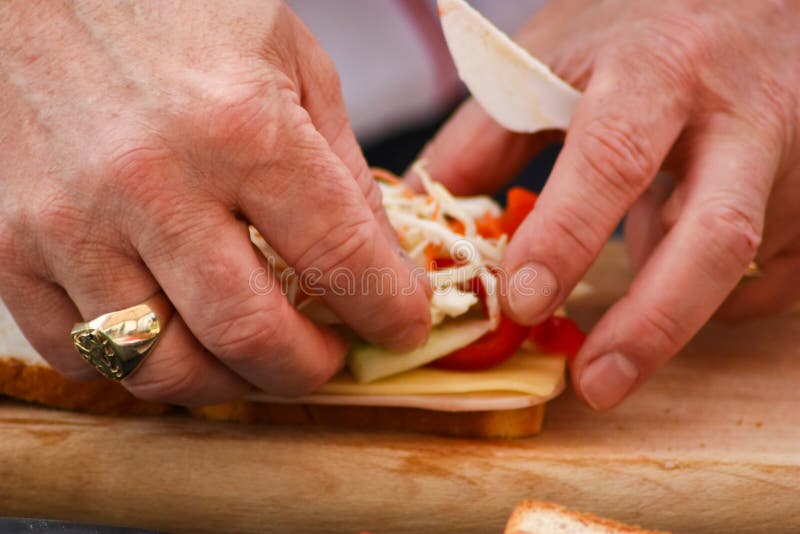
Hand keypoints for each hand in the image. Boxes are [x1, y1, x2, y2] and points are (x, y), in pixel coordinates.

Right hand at [0, 0, 429, 403]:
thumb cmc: (176, 12)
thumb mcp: (291, 65)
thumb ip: (342, 173)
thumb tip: (384, 267)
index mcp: (242, 128)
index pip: (340, 259)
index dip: (387, 311)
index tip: (400, 327)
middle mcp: (152, 182)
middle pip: (250, 336)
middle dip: (309, 369)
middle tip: (327, 356)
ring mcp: (70, 221)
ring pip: (163, 365)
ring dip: (229, 381)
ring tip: (255, 353)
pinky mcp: (9, 247)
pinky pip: (80, 353)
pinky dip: (141, 362)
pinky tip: (174, 328)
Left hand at [417, 0, 799, 408]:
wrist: (759, 4)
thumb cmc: (645, 27)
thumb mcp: (556, 55)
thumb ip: (488, 133)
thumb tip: (430, 209)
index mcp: (658, 69)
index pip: (612, 158)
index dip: (566, 236)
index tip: (520, 301)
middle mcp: (741, 115)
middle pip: (714, 236)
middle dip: (651, 324)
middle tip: (594, 384)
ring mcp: (793, 160)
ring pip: (739, 266)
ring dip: (670, 309)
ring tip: (618, 337)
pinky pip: (770, 276)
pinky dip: (716, 299)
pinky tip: (676, 282)